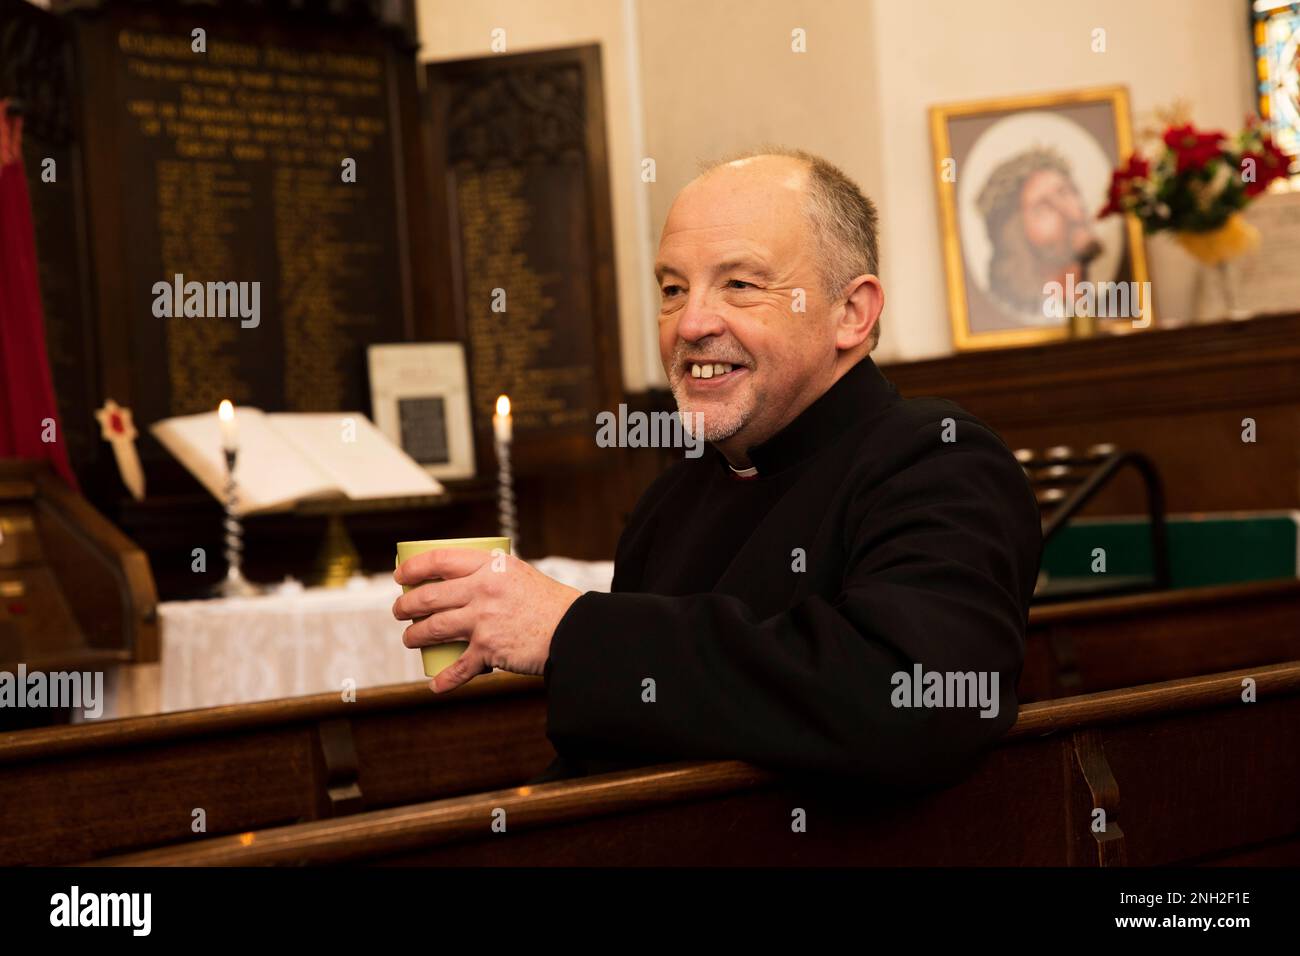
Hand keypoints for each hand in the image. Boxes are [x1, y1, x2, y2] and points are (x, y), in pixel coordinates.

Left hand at [392, 548, 581, 693]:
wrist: (574, 630)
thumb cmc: (550, 603)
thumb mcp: (519, 575)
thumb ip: (492, 577)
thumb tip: (463, 583)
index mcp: (490, 566)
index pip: (440, 560)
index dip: (414, 568)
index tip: (401, 575)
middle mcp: (482, 590)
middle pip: (429, 597)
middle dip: (406, 606)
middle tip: (400, 610)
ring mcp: (483, 620)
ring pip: (433, 628)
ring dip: (414, 636)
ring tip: (410, 639)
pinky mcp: (489, 649)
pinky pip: (458, 667)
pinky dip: (444, 679)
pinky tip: (435, 684)